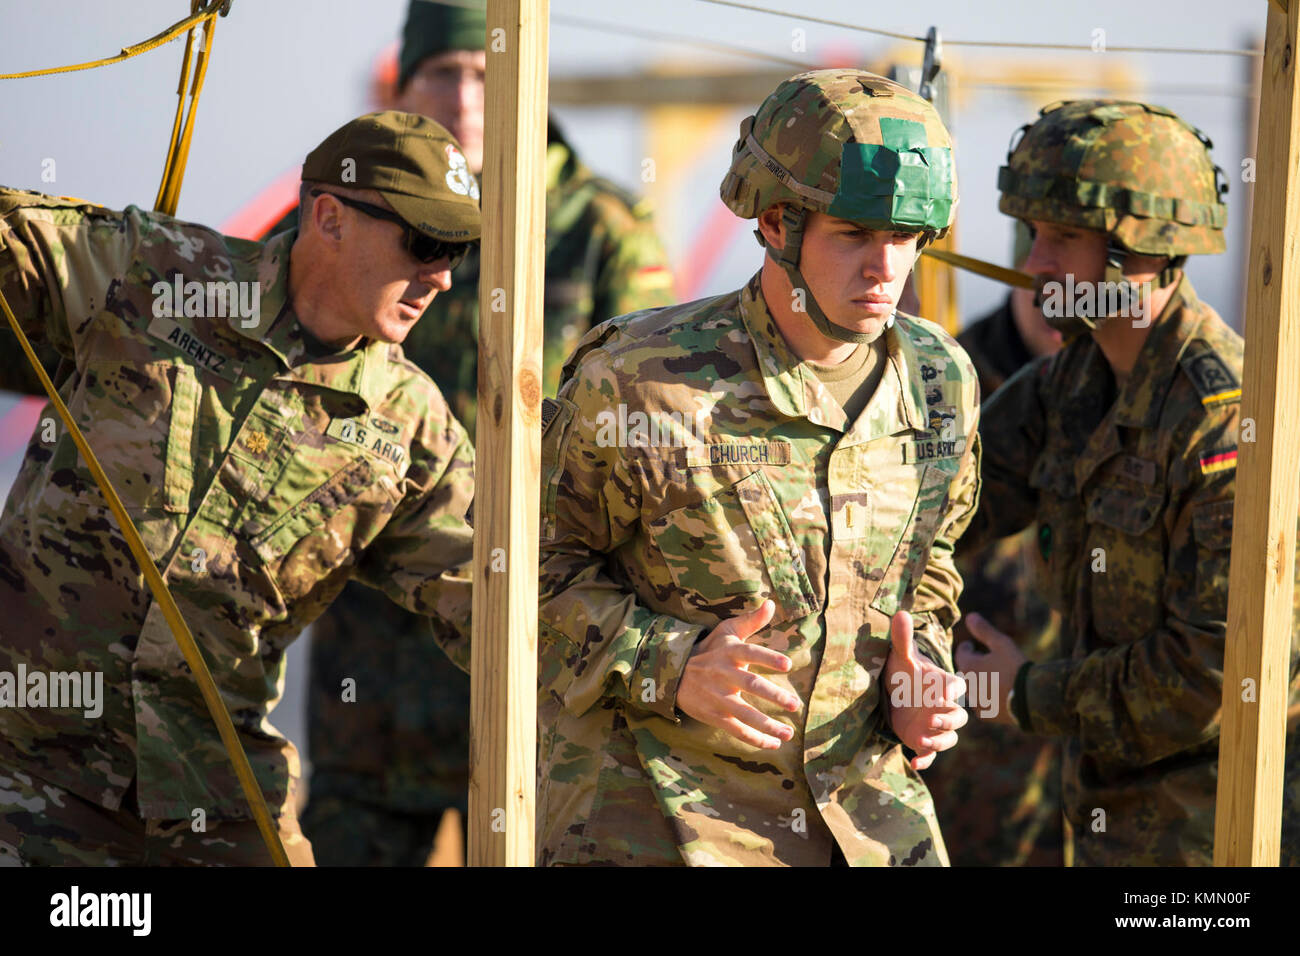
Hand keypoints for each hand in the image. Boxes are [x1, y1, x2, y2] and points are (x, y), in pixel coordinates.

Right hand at [677, 600, 799, 749]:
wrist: (674, 674)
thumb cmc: (709, 649)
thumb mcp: (726, 631)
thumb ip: (751, 620)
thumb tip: (771, 603)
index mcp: (730, 652)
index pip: (751, 653)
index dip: (768, 658)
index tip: (788, 665)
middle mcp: (724, 674)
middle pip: (750, 684)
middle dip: (773, 695)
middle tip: (795, 704)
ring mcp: (718, 697)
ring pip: (744, 713)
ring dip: (767, 725)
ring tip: (788, 733)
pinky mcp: (714, 715)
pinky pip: (736, 729)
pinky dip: (754, 739)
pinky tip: (773, 744)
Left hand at [883, 610, 967, 769]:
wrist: (895, 693)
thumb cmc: (904, 673)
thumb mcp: (900, 657)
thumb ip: (902, 638)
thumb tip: (901, 612)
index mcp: (943, 684)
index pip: (957, 686)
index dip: (952, 691)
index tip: (941, 695)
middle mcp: (945, 707)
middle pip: (959, 717)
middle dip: (949, 721)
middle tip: (932, 719)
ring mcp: (937, 725)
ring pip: (949, 738)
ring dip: (939, 741)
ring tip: (922, 741)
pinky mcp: (925, 740)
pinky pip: (931, 754)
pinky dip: (926, 760)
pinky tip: (914, 763)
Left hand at [954, 612, 1027, 726]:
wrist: (1031, 699)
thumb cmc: (1015, 667)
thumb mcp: (1000, 643)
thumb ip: (984, 630)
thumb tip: (970, 616)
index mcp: (967, 666)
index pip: (961, 653)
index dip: (967, 648)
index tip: (972, 645)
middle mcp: (966, 685)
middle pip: (965, 671)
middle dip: (972, 665)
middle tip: (982, 660)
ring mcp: (975, 702)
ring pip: (972, 688)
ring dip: (979, 682)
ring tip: (992, 677)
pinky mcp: (986, 715)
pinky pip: (982, 703)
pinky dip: (987, 697)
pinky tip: (998, 694)